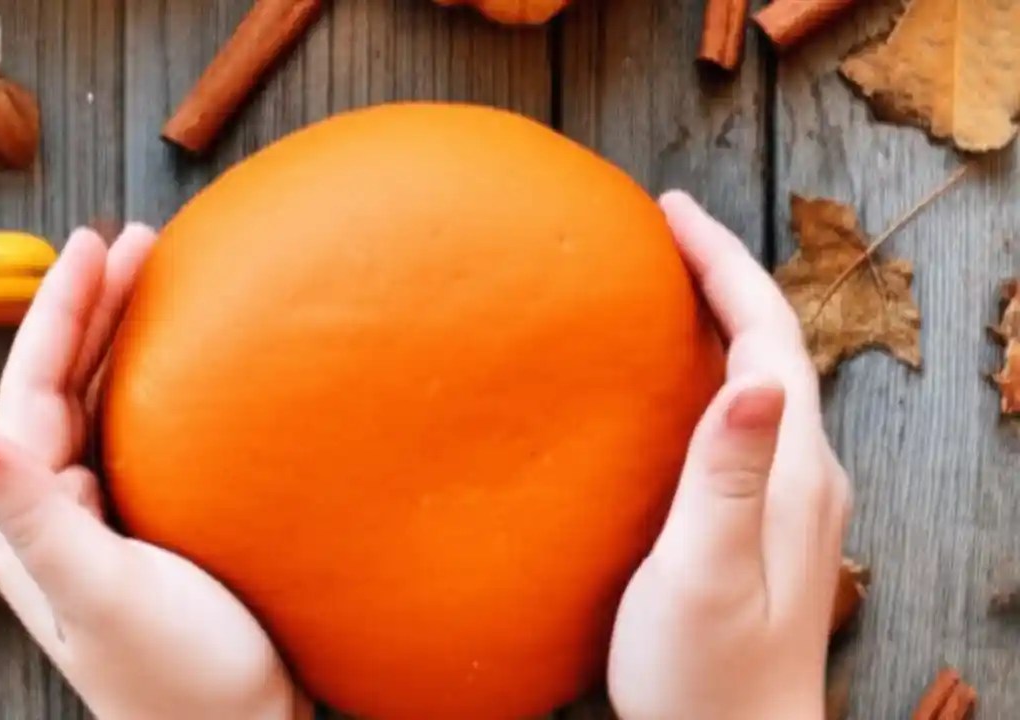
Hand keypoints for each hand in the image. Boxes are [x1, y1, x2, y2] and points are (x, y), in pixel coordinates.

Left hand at [0, 226, 310, 719]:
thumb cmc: (182, 679)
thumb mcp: (105, 595)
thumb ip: (35, 519)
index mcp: (36, 522)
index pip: (34, 392)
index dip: (60, 312)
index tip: (95, 243)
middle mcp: (61, 510)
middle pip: (68, 385)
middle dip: (95, 309)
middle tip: (138, 240)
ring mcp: (109, 516)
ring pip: (106, 403)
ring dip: (126, 336)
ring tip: (159, 275)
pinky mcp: (156, 524)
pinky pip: (146, 432)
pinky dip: (162, 382)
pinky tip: (190, 358)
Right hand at [607, 193, 851, 719]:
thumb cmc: (707, 678)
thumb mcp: (705, 577)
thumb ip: (729, 478)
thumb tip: (757, 375)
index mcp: (794, 473)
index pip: (769, 338)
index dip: (723, 264)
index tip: (669, 211)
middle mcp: (805, 475)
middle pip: (773, 346)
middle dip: (722, 275)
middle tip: (663, 231)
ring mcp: (791, 502)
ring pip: (764, 379)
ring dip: (722, 319)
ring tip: (668, 285)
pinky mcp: (765, 525)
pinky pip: (748, 420)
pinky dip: (716, 371)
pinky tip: (680, 382)